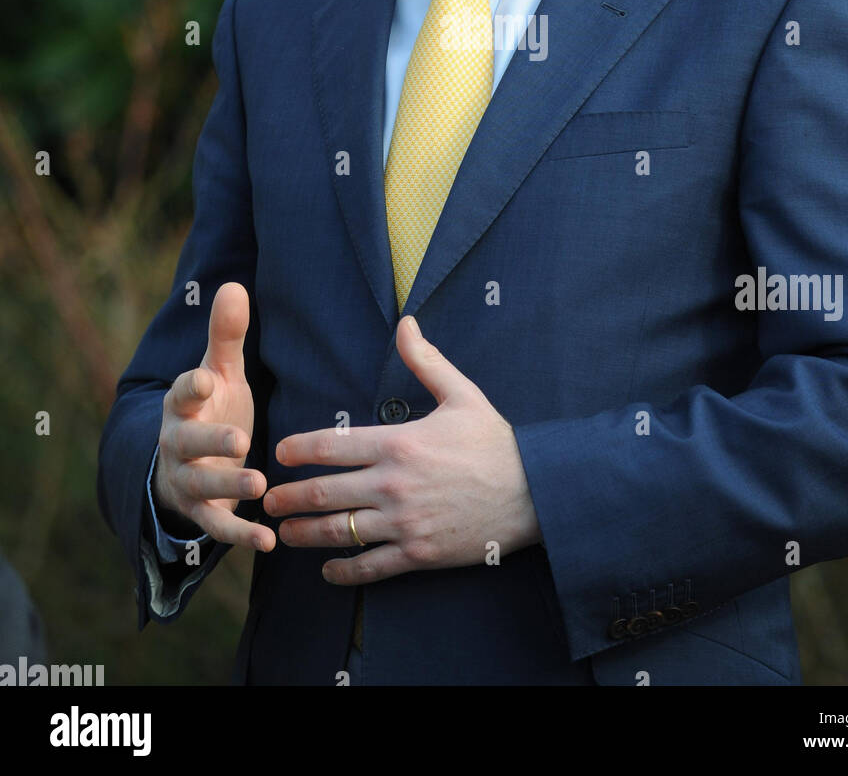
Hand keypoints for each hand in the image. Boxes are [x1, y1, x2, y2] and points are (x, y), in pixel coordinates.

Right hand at [153, 282, 274, 550]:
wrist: (185, 462)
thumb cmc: (211, 407)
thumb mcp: (220, 372)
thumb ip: (227, 335)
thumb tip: (233, 285)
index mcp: (183, 404)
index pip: (183, 392)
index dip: (193, 386)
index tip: (206, 378)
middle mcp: (178, 442)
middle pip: (188, 442)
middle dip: (211, 442)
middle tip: (239, 442)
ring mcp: (187, 479)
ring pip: (201, 484)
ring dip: (229, 486)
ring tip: (260, 484)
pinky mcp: (202, 510)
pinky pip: (217, 525)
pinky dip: (240, 534)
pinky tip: (267, 540)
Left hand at [263, 315, 541, 584]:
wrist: (533, 492)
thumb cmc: (495, 441)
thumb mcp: (462, 394)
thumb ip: (426, 361)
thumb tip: (406, 323)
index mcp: (399, 443)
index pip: (333, 445)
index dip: (300, 448)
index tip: (280, 452)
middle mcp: (393, 484)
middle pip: (324, 493)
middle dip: (289, 498)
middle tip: (267, 500)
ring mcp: (404, 522)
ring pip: (339, 531)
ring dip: (304, 534)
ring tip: (283, 535)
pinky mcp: (418, 552)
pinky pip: (370, 566)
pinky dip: (343, 571)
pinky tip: (327, 570)